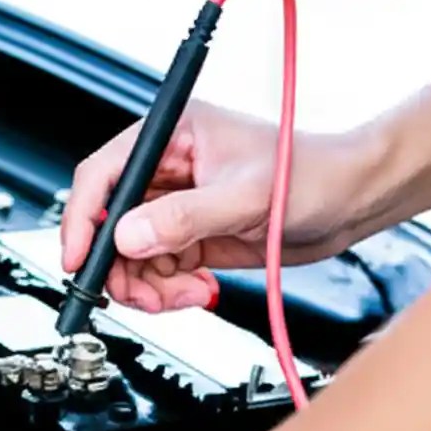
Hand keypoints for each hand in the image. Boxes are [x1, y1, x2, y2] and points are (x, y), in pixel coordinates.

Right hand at [61, 101, 385, 312]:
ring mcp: (175, 206)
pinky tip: (199, 290)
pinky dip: (169, 291)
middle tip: (142, 293)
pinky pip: (155, 272)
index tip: (80, 257)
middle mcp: (166, 170)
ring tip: (185, 294)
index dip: (84, 218)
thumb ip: (185, 217)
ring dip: (148, 285)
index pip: (103, 174)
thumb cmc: (313, 173)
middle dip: (121, 265)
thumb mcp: (246, 195)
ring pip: (129, 255)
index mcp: (172, 136)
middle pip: (110, 224)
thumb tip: (130, 236)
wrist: (350, 203)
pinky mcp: (188, 237)